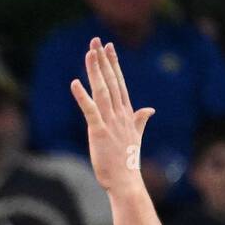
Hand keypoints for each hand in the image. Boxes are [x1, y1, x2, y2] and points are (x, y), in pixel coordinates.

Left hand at [71, 38, 155, 197]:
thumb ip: (141, 120)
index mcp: (127, 115)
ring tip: (89, 53)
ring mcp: (110, 123)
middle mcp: (120, 115)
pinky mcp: (99, 133)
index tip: (109, 47)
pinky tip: (75, 83)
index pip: (120, 83)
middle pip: (111, 82)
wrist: (127, 183)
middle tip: (97, 41)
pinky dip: (82, 97)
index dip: (113, 64)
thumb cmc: (128, 163)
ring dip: (95, 71)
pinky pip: (90, 111)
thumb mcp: (136, 137)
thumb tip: (150, 109)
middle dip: (104, 61)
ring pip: (102, 91)